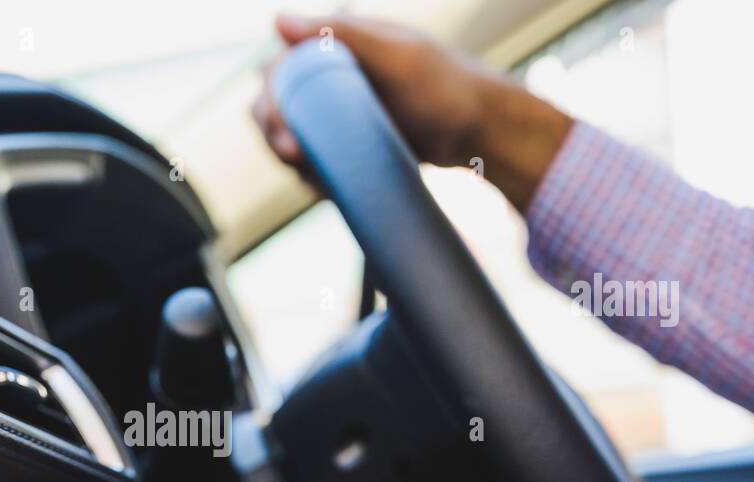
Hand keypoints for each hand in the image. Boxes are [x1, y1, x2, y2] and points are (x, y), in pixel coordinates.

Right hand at [253, 12, 574, 210]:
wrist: (483, 133)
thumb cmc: (447, 88)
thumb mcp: (395, 57)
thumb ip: (341, 33)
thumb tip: (276, 21)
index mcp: (338, 47)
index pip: (279, 72)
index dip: (270, 105)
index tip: (286, 140)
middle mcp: (333, 77)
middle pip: (278, 108)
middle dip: (278, 139)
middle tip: (299, 165)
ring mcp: (342, 113)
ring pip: (293, 138)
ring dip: (294, 162)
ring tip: (319, 181)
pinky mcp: (352, 143)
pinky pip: (317, 160)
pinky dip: (313, 176)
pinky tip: (326, 188)